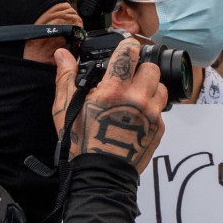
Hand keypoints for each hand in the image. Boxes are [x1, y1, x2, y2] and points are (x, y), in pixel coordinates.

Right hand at [56, 36, 168, 171]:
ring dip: (149, 88)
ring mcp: (151, 114)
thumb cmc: (81, 143)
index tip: (124, 47)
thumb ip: (66, 77)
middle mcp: (137, 98)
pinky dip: (151, 108)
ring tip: (134, 98)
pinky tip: (136, 116)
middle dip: (139, 69)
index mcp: (114, 90)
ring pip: (160, 86)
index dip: (127, 46)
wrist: (101, 176)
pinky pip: (161, 109)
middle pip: (150, 68)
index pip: (130, 52)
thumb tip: (61, 55)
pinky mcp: (160, 128)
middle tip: (126, 80)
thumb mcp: (65, 109)